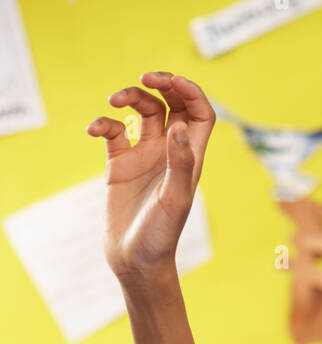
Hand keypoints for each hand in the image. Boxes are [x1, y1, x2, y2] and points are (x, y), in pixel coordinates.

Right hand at [86, 71, 215, 281]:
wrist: (136, 262)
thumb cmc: (161, 236)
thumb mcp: (175, 200)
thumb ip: (180, 164)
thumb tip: (179, 127)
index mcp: (189, 158)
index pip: (200, 114)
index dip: (191, 92)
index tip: (171, 82)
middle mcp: (169, 153)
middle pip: (172, 104)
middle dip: (161, 84)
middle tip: (146, 77)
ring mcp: (145, 157)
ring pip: (143, 112)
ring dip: (130, 97)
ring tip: (114, 101)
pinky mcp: (120, 164)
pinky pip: (114, 131)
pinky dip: (103, 123)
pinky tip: (94, 130)